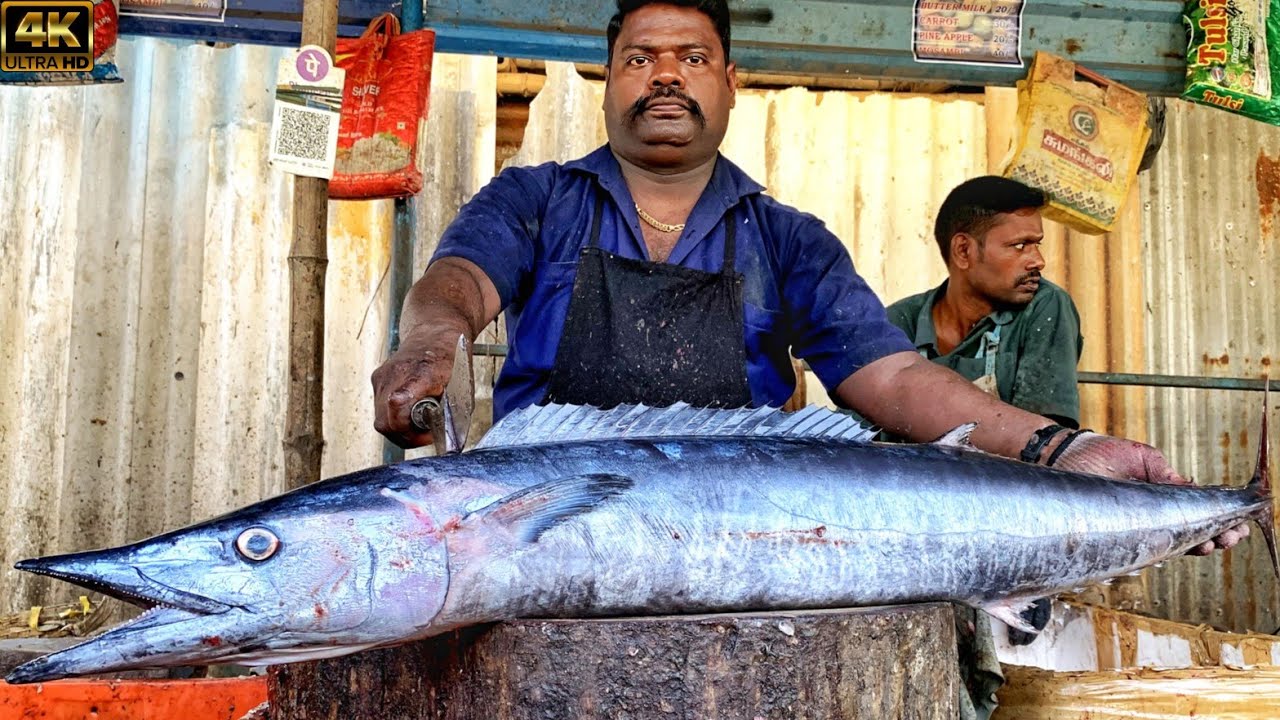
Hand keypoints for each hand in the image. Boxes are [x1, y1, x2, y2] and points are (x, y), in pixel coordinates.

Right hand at [371, 329, 461, 448]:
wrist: (435, 333)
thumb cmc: (453, 359)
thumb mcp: (462, 390)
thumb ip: (452, 417)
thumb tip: (449, 445)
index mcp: (418, 374)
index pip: (397, 407)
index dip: (411, 432)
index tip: (428, 434)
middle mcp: (394, 374)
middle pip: (385, 422)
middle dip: (405, 436)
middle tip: (425, 432)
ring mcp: (382, 377)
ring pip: (381, 419)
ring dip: (399, 428)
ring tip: (419, 420)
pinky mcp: (377, 380)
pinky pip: (380, 409)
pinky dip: (394, 417)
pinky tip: (411, 411)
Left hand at [1047, 431, 1248, 554]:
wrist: (1061, 455)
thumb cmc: (1098, 454)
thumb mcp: (1141, 458)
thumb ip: (1166, 476)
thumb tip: (1193, 490)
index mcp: (1160, 495)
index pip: (1194, 513)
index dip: (1217, 521)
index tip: (1235, 524)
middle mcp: (1149, 515)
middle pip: (1189, 533)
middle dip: (1215, 537)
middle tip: (1232, 537)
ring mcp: (1134, 527)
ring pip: (1173, 544)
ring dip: (1197, 546)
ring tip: (1215, 544)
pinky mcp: (1116, 535)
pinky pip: (1145, 547)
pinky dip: (1165, 549)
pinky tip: (1183, 547)